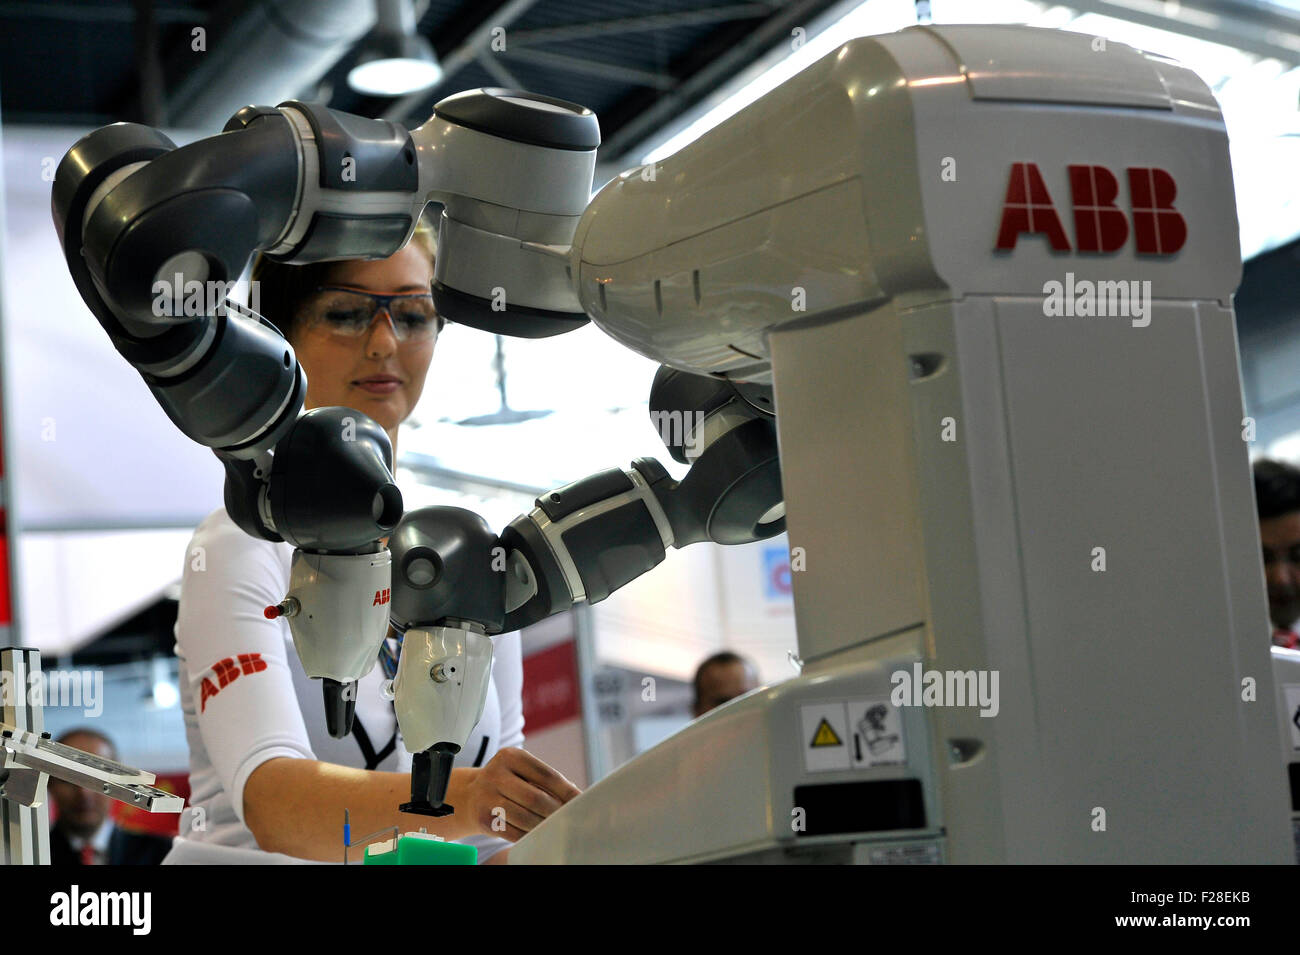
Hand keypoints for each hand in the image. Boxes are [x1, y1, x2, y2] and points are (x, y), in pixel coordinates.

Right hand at [461, 747, 580, 841]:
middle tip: (570, 819)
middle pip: (536, 798)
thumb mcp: (522, 772)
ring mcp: (486, 797)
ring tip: (555, 828)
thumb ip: (546, 780)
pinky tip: (538, 834)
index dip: (567, 791)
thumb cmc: (507, 783)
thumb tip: (577, 795)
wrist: (469, 796)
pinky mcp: (483, 818)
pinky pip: (513, 832)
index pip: (546, 774)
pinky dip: (529, 835)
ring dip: (544, 825)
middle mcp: (496, 773)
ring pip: (525, 817)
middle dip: (556, 811)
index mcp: (510, 756)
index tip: (582, 801)